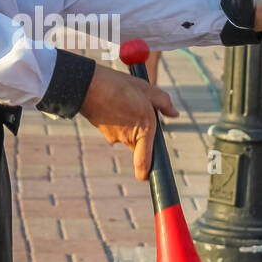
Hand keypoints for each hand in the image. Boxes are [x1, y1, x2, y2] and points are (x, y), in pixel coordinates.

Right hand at [79, 62, 178, 180]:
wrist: (87, 84)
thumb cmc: (118, 86)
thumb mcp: (146, 89)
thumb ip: (164, 103)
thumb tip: (175, 114)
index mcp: (143, 128)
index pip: (144, 162)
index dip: (146, 173)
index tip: (147, 176)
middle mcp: (128, 137)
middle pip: (139, 142)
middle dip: (141, 131)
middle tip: (139, 107)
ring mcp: (114, 136)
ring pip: (127, 134)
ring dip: (129, 122)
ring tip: (123, 100)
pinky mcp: (103, 131)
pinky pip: (116, 129)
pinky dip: (117, 119)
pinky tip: (113, 102)